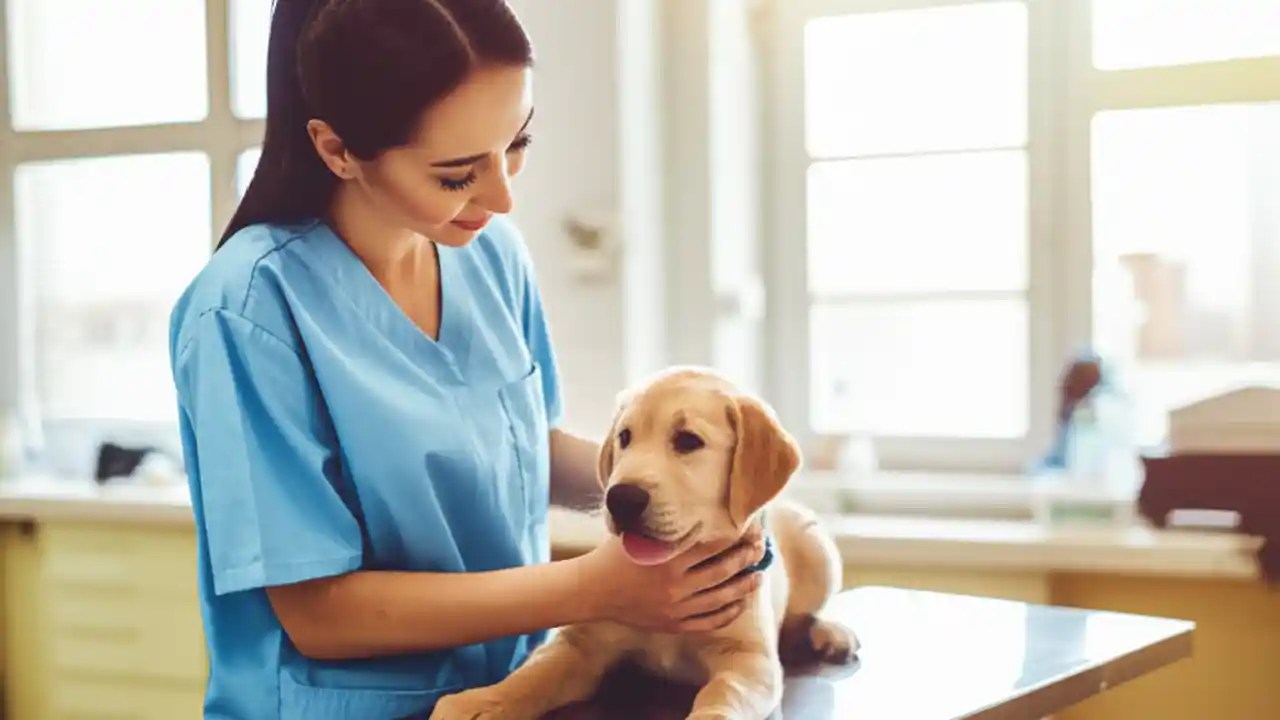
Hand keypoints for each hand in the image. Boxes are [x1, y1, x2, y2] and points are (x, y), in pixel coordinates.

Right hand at [576, 525, 765, 632]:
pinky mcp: (672, 625)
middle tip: (761, 547)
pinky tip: (739, 603)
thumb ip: (663, 524)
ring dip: (744, 586)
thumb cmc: (614, 555)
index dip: (735, 536)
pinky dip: (727, 613)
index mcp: (667, 559)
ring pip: (720, 598)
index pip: (712, 545)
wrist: (592, 590)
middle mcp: (674, 585)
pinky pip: (708, 622)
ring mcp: (674, 608)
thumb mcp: (637, 533)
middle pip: (722, 571)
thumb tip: (695, 509)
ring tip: (758, 575)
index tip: (750, 527)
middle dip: (746, 558)